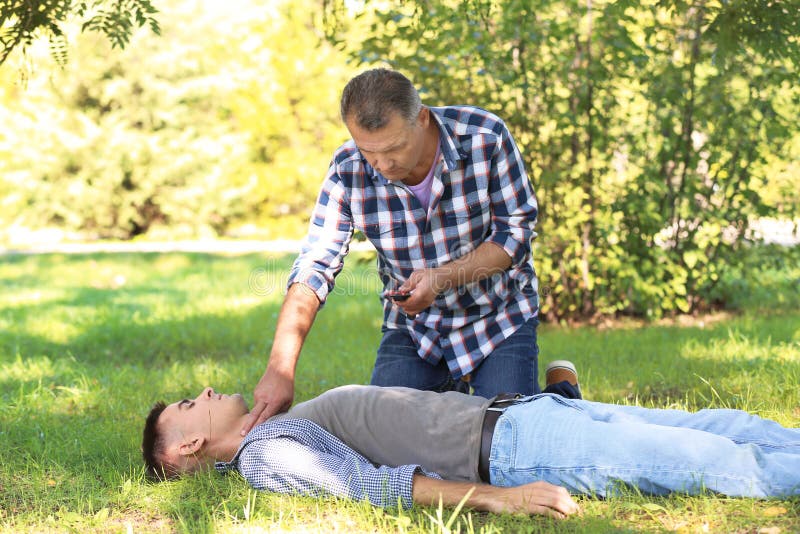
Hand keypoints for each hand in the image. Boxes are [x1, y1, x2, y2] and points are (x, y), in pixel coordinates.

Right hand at [240, 367, 293, 435]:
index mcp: (275, 401)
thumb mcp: (289, 400)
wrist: (279, 369)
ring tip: (264, 411)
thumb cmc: (287, 387)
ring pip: (257, 409)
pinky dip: (261, 405)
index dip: (258, 426)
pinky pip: (257, 403)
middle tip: (242, 435)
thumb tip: (274, 422)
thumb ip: (281, 411)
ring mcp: (259, 394)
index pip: (265, 417)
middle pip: (254, 415)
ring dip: (258, 414)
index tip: (252, 434)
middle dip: (248, 425)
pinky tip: (268, 400)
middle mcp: (265, 398)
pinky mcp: (256, 392)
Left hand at [396, 268, 446, 316]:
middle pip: (409, 308)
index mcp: (421, 293)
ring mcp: (427, 303)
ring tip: (401, 301)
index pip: (408, 303)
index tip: (394, 300)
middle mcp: (424, 301)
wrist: (442, 278)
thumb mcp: (417, 275)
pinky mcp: (427, 304)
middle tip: (396, 300)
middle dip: (401, 305)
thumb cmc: (429, 275)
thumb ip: (408, 284)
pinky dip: (411, 308)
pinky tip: (407, 302)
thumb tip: (400, 290)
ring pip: (413, 311)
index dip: (400, 303)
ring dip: (405, 307)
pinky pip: (417, 310)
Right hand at [412, 476, 578, 518]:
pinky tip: (561, 520)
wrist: (496, 498)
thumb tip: (558, 503)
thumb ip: (543, 496)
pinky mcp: (526, 506)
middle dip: (573, 506)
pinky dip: (555, 514)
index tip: (579, 510)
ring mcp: (532, 497)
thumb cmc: (513, 498)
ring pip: (554, 501)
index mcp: (540, 485)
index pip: (561, 491)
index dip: (572, 500)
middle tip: (581, 516)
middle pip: (560, 496)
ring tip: (574, 517)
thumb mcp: (530, 493)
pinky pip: (544, 509)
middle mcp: (537, 489)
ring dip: (566, 510)